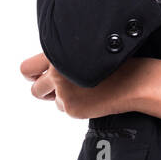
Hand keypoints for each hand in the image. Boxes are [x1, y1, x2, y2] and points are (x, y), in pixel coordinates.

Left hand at [19, 52, 160, 122]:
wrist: (133, 79)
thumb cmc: (112, 61)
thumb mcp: (84, 51)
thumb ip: (63, 58)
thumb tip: (46, 70)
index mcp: (56, 54)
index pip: (26, 68)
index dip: (32, 73)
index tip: (39, 75)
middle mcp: (56, 73)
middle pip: (34, 89)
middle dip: (41, 89)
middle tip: (53, 87)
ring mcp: (63, 92)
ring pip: (52, 99)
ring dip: (61, 97)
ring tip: (82, 88)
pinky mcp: (71, 108)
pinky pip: (66, 108)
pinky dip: (76, 104)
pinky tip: (92, 95)